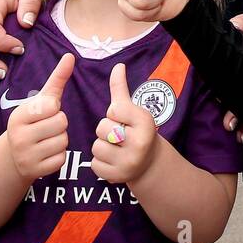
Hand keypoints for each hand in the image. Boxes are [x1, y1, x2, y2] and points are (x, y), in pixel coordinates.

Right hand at [6, 54, 73, 181]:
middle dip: (59, 124)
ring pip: (63, 141)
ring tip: (47, 140)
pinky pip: (61, 158)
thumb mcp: (40, 101)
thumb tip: (71, 56)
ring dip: (61, 139)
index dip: (54, 108)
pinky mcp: (35, 171)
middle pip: (61, 123)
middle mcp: (18, 136)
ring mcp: (26, 155)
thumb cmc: (32, 122)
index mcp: (18, 116)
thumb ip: (57, 79)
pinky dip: (59, 155)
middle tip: (47, 128)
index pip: (52, 106)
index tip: (44, 113)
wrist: (13, 156)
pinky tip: (47, 153)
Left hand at [92, 63, 158, 184]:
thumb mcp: (134, 110)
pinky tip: (113, 161)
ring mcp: (128, 162)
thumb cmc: (137, 131)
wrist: (149, 163)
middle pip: (102, 128)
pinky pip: (94, 164)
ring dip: (102, 146)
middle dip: (106, 130)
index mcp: (145, 123)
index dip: (115, 113)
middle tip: (119, 136)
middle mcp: (139, 144)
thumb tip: (117, 65)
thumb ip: (121, 89)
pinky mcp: (117, 177)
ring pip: (96, 147)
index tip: (125, 120)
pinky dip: (100, 162)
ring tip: (116, 149)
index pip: (114, 109)